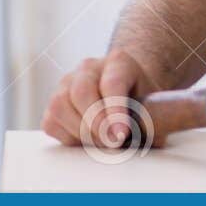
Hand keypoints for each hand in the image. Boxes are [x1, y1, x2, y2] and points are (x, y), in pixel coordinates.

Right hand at [42, 50, 170, 149]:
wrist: (127, 92)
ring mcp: (67, 83)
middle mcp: (89, 67)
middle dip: (96, 124)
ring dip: (81, 132)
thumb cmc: (141, 101)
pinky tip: (87, 140)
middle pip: (82, 92)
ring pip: (60, 105)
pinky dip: (68, 137)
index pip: (113, 83)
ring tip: (102, 143)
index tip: (121, 135)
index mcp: (119, 61)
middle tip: (112, 144)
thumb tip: (149, 141)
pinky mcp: (53, 103)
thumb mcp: (154, 105)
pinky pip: (51, 122)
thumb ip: (154, 120)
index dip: (115, 111)